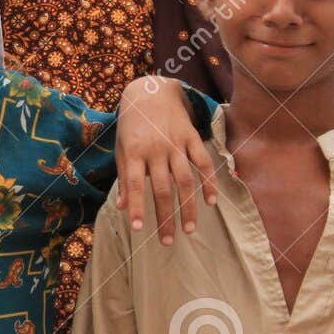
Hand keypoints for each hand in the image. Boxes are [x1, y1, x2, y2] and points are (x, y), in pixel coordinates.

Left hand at [115, 76, 217, 244]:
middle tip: (168, 241)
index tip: (138, 230)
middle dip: (165, 217)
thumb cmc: (132, 125)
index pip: (133, 184)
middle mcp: (156, 149)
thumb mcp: (121, 148)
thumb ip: (123, 177)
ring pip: (185, 180)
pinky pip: (203, 163)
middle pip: (162, 188)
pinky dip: (209, 183)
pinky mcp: (192, 138)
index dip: (136, 207)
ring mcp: (176, 143)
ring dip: (188, 207)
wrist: (151, 92)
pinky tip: (212, 203)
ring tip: (189, 230)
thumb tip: (123, 208)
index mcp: (134, 152)